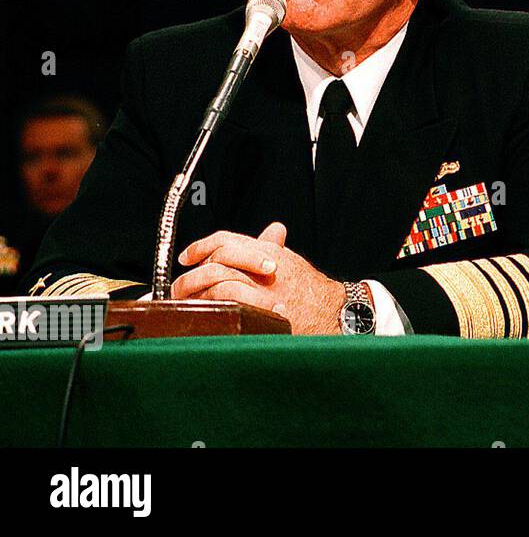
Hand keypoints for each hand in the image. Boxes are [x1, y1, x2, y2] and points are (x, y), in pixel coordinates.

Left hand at [173, 222, 345, 333]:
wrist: (333, 312)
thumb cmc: (313, 292)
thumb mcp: (293, 262)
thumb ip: (274, 248)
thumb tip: (272, 231)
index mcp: (268, 250)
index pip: (225, 239)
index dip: (201, 246)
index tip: (187, 257)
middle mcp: (263, 264)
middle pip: (216, 258)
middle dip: (192, 273)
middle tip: (180, 287)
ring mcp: (261, 286)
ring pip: (217, 279)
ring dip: (196, 290)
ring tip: (187, 302)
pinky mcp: (260, 306)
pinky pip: (227, 298)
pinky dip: (211, 303)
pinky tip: (204, 310)